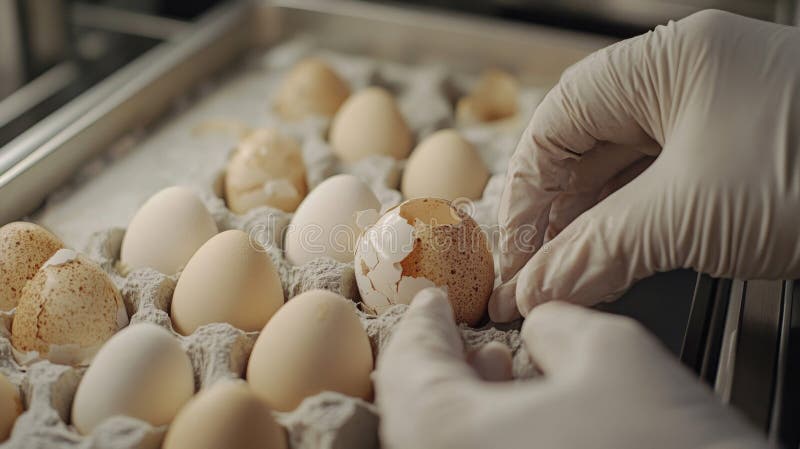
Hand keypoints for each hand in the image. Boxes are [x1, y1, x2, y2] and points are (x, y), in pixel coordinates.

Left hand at [375, 288, 765, 448]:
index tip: (431, 300)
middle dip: (434, 362)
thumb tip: (541, 321)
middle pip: (414, 412)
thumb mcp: (614, 354)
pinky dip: (483, 435)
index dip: (422, 324)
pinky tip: (521, 412)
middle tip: (448, 328)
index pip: (411, 367)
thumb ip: (559, 324)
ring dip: (461, 398)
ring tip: (493, 362)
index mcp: (450, 436)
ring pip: (442, 444)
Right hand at [491, 10, 799, 321]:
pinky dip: (633, 224)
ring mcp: (713, 113)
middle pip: (587, 143)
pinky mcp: (735, 151)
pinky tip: (613, 259)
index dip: (527, 188)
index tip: (517, 248)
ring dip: (591, 222)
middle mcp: (684, 78)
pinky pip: (661, 184)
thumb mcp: (690, 214)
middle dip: (556, 210)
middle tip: (536, 268)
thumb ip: (598, 249)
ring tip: (567, 273)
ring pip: (623, 167)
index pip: (560, 118)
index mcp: (665, 61)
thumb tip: (539, 284)